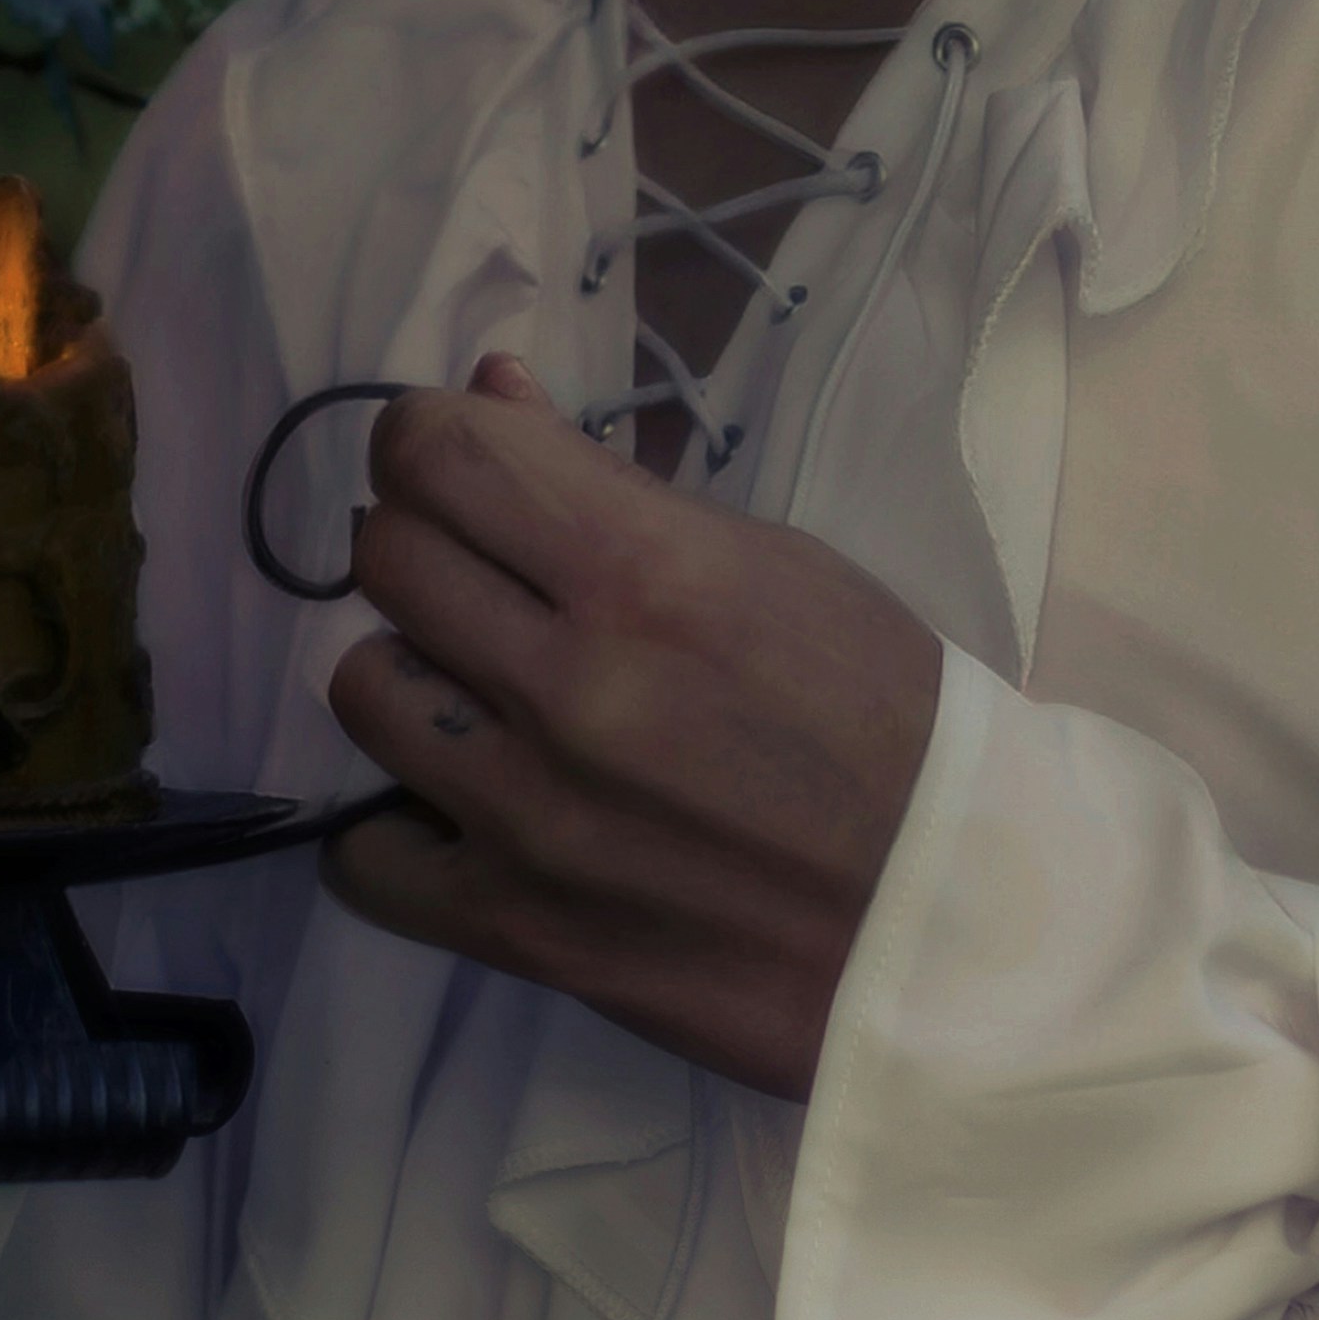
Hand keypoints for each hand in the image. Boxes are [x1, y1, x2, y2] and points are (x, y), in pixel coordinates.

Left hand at [320, 355, 943, 1101]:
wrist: (955, 913)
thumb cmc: (881, 713)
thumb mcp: (771, 560)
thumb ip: (608, 480)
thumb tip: (488, 389)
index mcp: (649, 573)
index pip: (439, 450)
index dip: (431, 440)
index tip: (461, 465)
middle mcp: (574, 687)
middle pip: (388, 557)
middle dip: (429, 545)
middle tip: (490, 580)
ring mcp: (534, 819)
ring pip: (363, 690)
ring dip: (416, 679)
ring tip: (487, 698)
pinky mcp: (520, 930)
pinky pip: (366, 860)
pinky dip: (402, 831)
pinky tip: (466, 814)